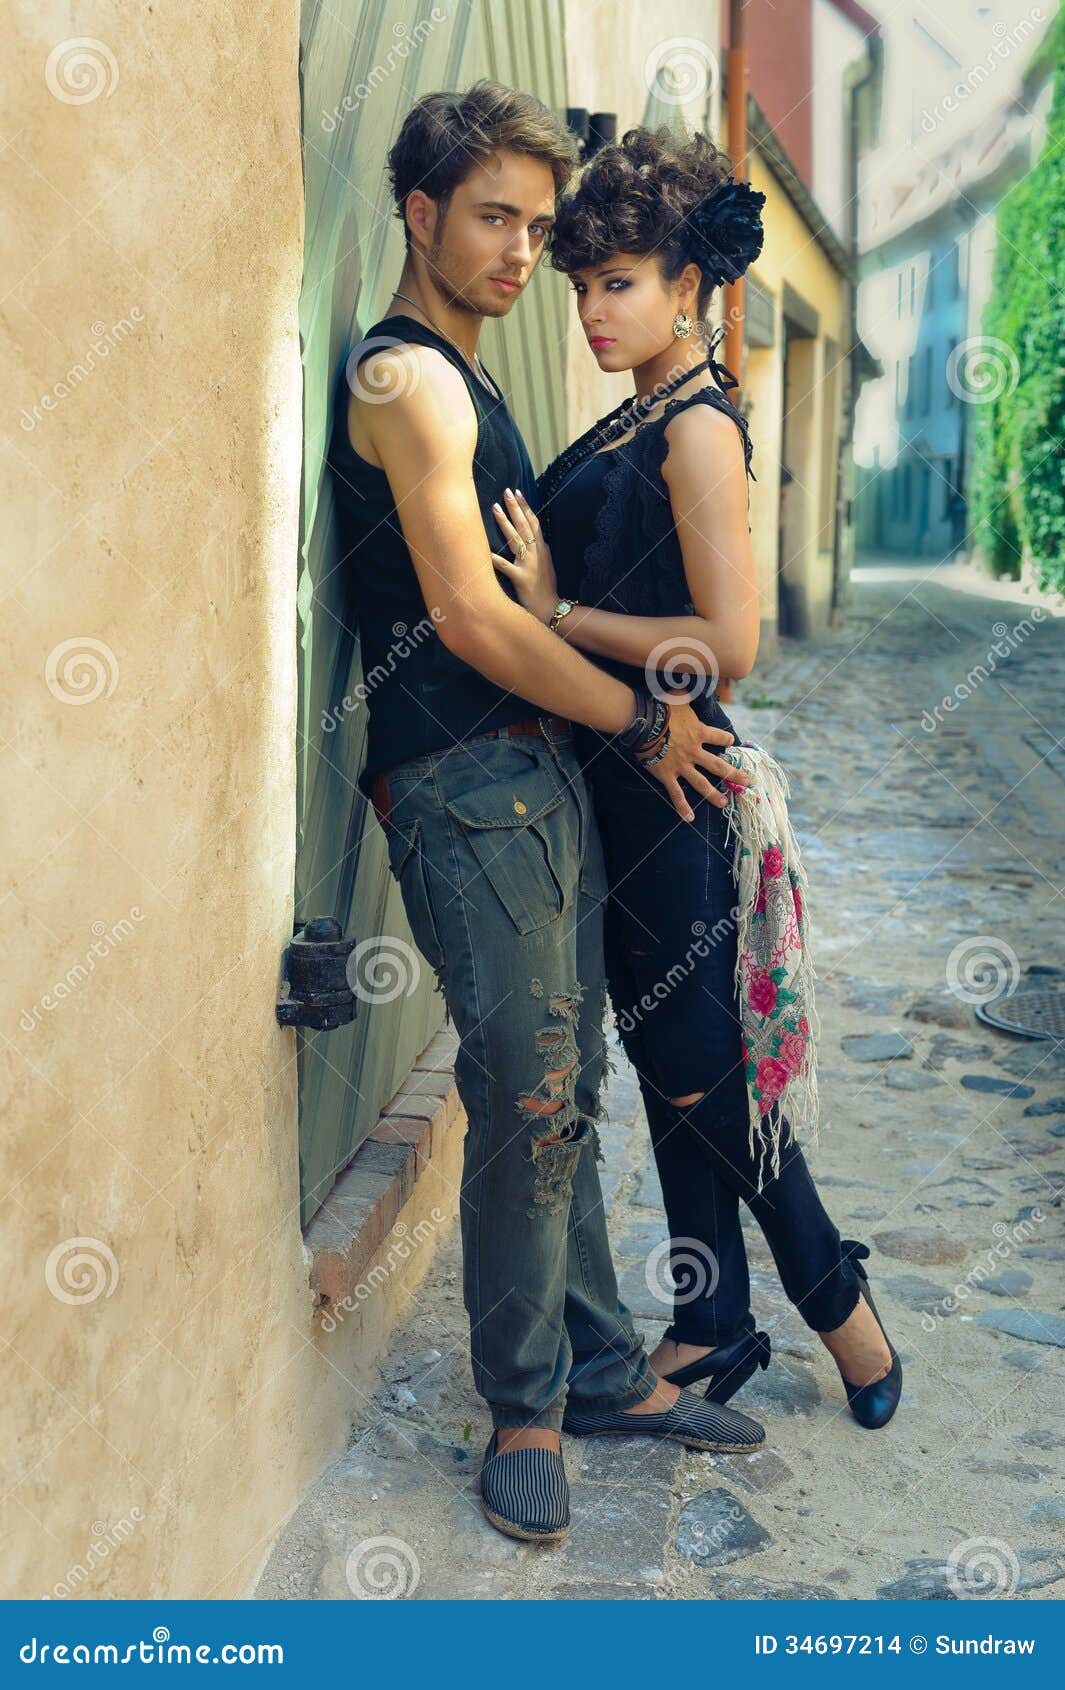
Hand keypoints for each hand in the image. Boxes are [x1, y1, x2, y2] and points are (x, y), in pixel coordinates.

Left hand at [490, 487, 557, 624]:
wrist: (551, 608)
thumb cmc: (546, 587)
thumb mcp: (546, 564)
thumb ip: (539, 549)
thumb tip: (533, 537)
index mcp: (542, 549)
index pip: (534, 522)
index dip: (525, 506)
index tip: (517, 492)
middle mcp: (536, 553)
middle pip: (525, 526)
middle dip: (515, 507)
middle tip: (506, 492)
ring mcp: (529, 565)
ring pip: (516, 539)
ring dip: (505, 523)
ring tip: (495, 508)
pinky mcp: (521, 579)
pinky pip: (506, 566)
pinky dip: (495, 558)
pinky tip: (485, 551)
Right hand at [638, 687, 752, 821]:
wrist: (645, 724)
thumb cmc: (661, 708)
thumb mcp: (678, 695)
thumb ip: (686, 692)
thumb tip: (687, 684)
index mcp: (699, 732)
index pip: (719, 736)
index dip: (726, 738)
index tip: (731, 741)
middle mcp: (695, 752)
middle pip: (719, 766)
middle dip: (734, 774)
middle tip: (746, 782)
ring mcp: (682, 766)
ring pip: (702, 783)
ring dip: (714, 794)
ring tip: (724, 803)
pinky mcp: (667, 775)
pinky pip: (676, 794)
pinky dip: (682, 807)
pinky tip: (690, 818)